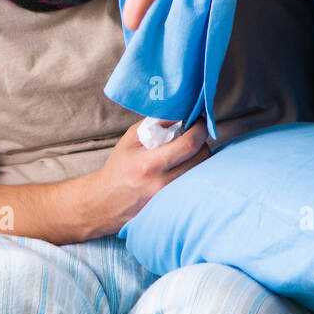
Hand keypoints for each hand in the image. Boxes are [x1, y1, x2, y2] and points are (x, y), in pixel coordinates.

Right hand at [85, 118, 211, 236]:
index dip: (199, 129)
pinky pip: (197, 181)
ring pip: (204, 169)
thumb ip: (156, 124)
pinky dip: (195, 169)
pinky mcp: (176, 202)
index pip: (189, 144)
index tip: (198, 121)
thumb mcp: (131, 139)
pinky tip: (183, 165)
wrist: (108, 200)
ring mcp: (171, 194)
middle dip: (201, 141)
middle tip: (192, 135)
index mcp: (149, 163)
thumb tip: (181, 111)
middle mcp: (162, 182)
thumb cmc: (119, 166)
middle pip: (202, 156)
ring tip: (185, 151)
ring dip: (199, 155)